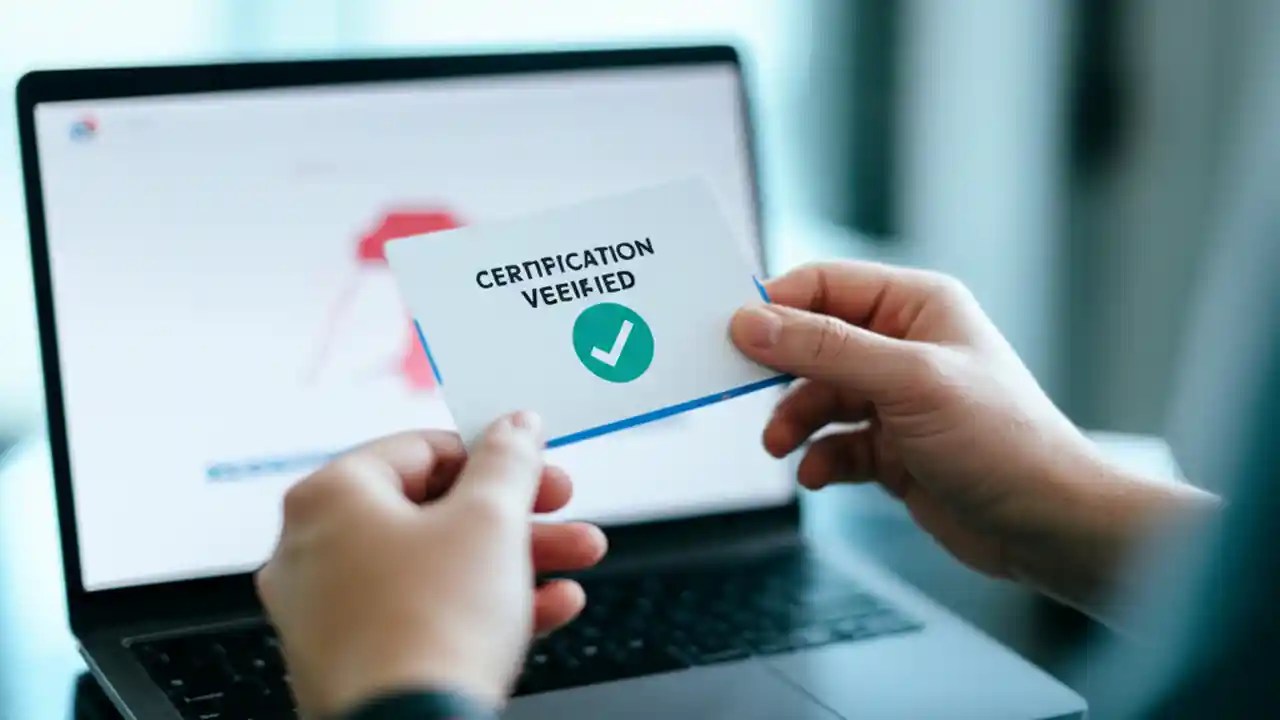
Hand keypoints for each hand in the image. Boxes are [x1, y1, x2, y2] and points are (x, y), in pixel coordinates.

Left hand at [256, 414, 607, 717]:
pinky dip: (479, 608)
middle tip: (564, 518)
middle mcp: (312, 549)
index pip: (422, 449)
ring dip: (512, 563)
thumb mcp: (491, 519)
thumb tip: (514, 427)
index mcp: (329, 496)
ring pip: (434, 568)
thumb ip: (508, 461)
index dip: (493, 454)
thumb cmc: (431, 625)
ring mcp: (326, 611)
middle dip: (517, 518)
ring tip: (573, 568)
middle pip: (433, 512)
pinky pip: (422, 616)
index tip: (536, 463)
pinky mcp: (350, 661)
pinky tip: (545, 611)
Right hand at [730, 261, 1115, 580]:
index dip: (778, 307)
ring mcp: (897, 399)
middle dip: (781, 373)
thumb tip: (753, 322)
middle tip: (745, 395)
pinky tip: (818, 474)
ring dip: (794, 420)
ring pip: (818, 397)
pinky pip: (834, 443)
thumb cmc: (1002, 440)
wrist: (1048, 526)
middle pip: (814, 342)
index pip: (826, 285)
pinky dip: (819, 458)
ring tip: (781, 445)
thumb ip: (825, 348)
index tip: (735, 337)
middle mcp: (904, 346)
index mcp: (916, 306)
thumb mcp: (907, 381)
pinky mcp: (892, 449)